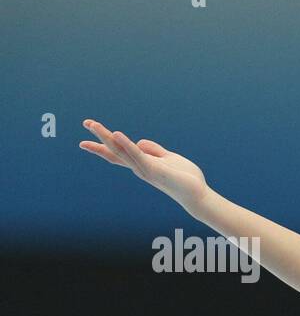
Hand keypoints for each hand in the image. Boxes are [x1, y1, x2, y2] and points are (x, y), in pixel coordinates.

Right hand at [79, 119, 210, 212]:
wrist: (197, 193)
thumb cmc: (184, 178)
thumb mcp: (168, 158)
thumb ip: (154, 150)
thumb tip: (139, 142)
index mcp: (142, 163)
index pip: (118, 152)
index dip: (103, 144)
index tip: (86, 135)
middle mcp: (139, 167)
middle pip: (115, 150)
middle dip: (99, 137)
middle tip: (85, 122)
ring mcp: (145, 169)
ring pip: (121, 151)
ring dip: (107, 137)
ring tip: (93, 124)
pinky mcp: (154, 170)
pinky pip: (138, 155)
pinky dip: (127, 145)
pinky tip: (117, 134)